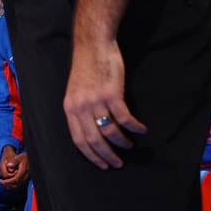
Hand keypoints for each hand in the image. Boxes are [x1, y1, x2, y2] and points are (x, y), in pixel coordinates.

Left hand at [0, 144, 29, 188]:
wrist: (32, 159)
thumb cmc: (25, 157)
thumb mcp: (19, 157)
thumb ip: (14, 161)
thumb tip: (9, 165)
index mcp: (23, 171)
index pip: (15, 179)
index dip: (8, 182)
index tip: (1, 181)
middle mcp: (26, 176)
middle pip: (16, 184)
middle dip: (8, 184)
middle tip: (1, 182)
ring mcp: (26, 178)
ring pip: (18, 186)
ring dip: (10, 185)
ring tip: (4, 182)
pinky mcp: (26, 179)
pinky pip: (19, 184)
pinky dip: (13, 185)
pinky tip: (8, 182)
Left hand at [62, 37, 144, 168]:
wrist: (93, 46)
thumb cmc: (87, 68)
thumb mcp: (76, 92)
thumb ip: (80, 110)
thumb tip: (91, 131)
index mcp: (70, 108)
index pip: (78, 139)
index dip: (91, 155)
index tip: (102, 164)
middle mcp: (81, 107)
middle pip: (94, 140)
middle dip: (107, 155)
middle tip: (118, 163)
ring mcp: (96, 101)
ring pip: (110, 131)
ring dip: (122, 142)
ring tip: (129, 146)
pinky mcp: (112, 94)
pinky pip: (125, 118)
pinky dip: (134, 127)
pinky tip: (141, 130)